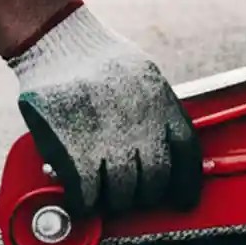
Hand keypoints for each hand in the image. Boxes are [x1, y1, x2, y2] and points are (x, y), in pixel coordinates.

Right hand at [9, 5, 201, 216]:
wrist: (58, 42)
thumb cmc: (99, 55)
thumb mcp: (144, 74)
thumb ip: (156, 107)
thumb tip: (163, 140)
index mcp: (163, 106)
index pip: (187, 154)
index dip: (187, 183)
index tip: (183, 200)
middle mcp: (142, 127)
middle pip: (156, 179)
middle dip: (148, 195)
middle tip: (136, 196)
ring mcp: (110, 141)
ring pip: (124, 192)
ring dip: (116, 201)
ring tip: (108, 197)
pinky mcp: (75, 150)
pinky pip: (88, 193)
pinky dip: (86, 203)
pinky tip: (83, 198)